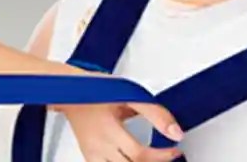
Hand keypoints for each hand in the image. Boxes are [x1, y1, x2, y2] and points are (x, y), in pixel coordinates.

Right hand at [56, 99, 183, 160]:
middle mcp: (99, 146)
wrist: (71, 92)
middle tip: (167, 155)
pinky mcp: (89, 157)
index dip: (161, 156)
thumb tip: (175, 132)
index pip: (139, 154)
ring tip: (152, 158)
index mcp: (109, 129)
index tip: (174, 151)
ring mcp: (92, 154)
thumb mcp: (129, 95)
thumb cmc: (97, 90)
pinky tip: (132, 160)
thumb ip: (155, 113)